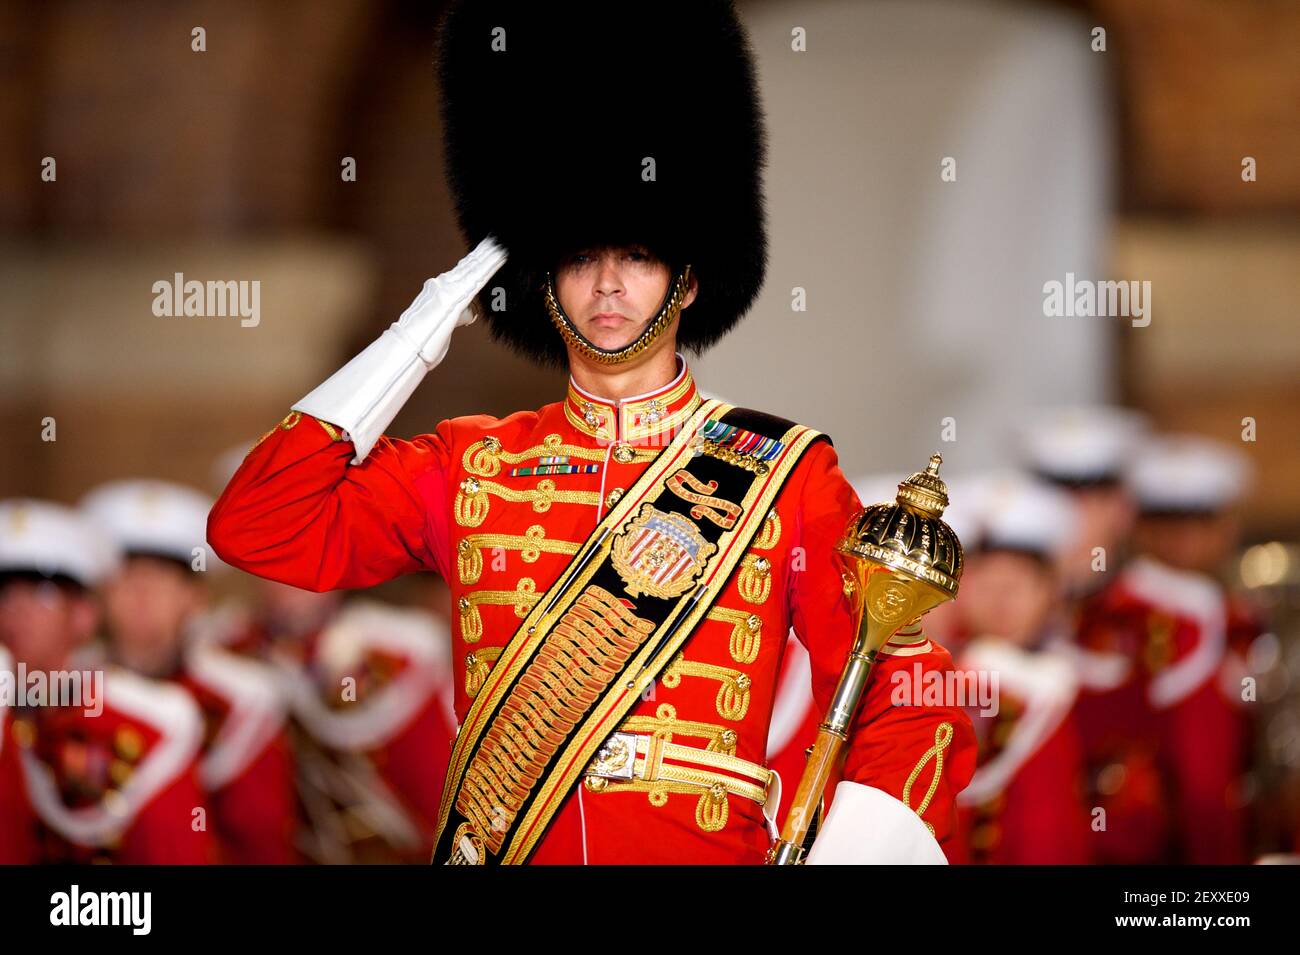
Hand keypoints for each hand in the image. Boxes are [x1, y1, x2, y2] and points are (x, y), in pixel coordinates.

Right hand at [392, 236, 506, 367]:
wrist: (407, 347)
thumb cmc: (424, 342)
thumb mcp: (445, 324)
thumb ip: (459, 313)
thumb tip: (470, 311)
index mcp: (440, 288)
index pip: (464, 270)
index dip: (478, 258)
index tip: (489, 246)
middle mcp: (444, 283)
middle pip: (471, 263)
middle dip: (486, 250)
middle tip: (498, 237)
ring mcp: (449, 287)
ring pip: (476, 266)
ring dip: (491, 253)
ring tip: (503, 241)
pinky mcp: (457, 295)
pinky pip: (479, 277)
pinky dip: (492, 265)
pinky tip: (503, 254)